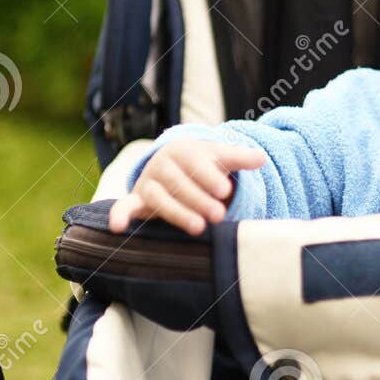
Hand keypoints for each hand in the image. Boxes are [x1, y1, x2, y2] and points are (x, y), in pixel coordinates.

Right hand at [107, 138, 266, 236]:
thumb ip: (239, 158)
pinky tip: (118, 227)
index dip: (209, 176)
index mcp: (182, 150)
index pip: (194, 161)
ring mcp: (148, 183)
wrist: (176, 167)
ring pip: (160, 198)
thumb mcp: (220, 158)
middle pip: (178, 182)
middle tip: (220, 214)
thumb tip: (261, 157)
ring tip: (201, 228)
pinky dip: (120, 215)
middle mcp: (162, 165)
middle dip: (199, 199)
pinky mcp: (137, 201)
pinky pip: (125, 207)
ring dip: (177, 212)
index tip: (226, 190)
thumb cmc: (203, 164)